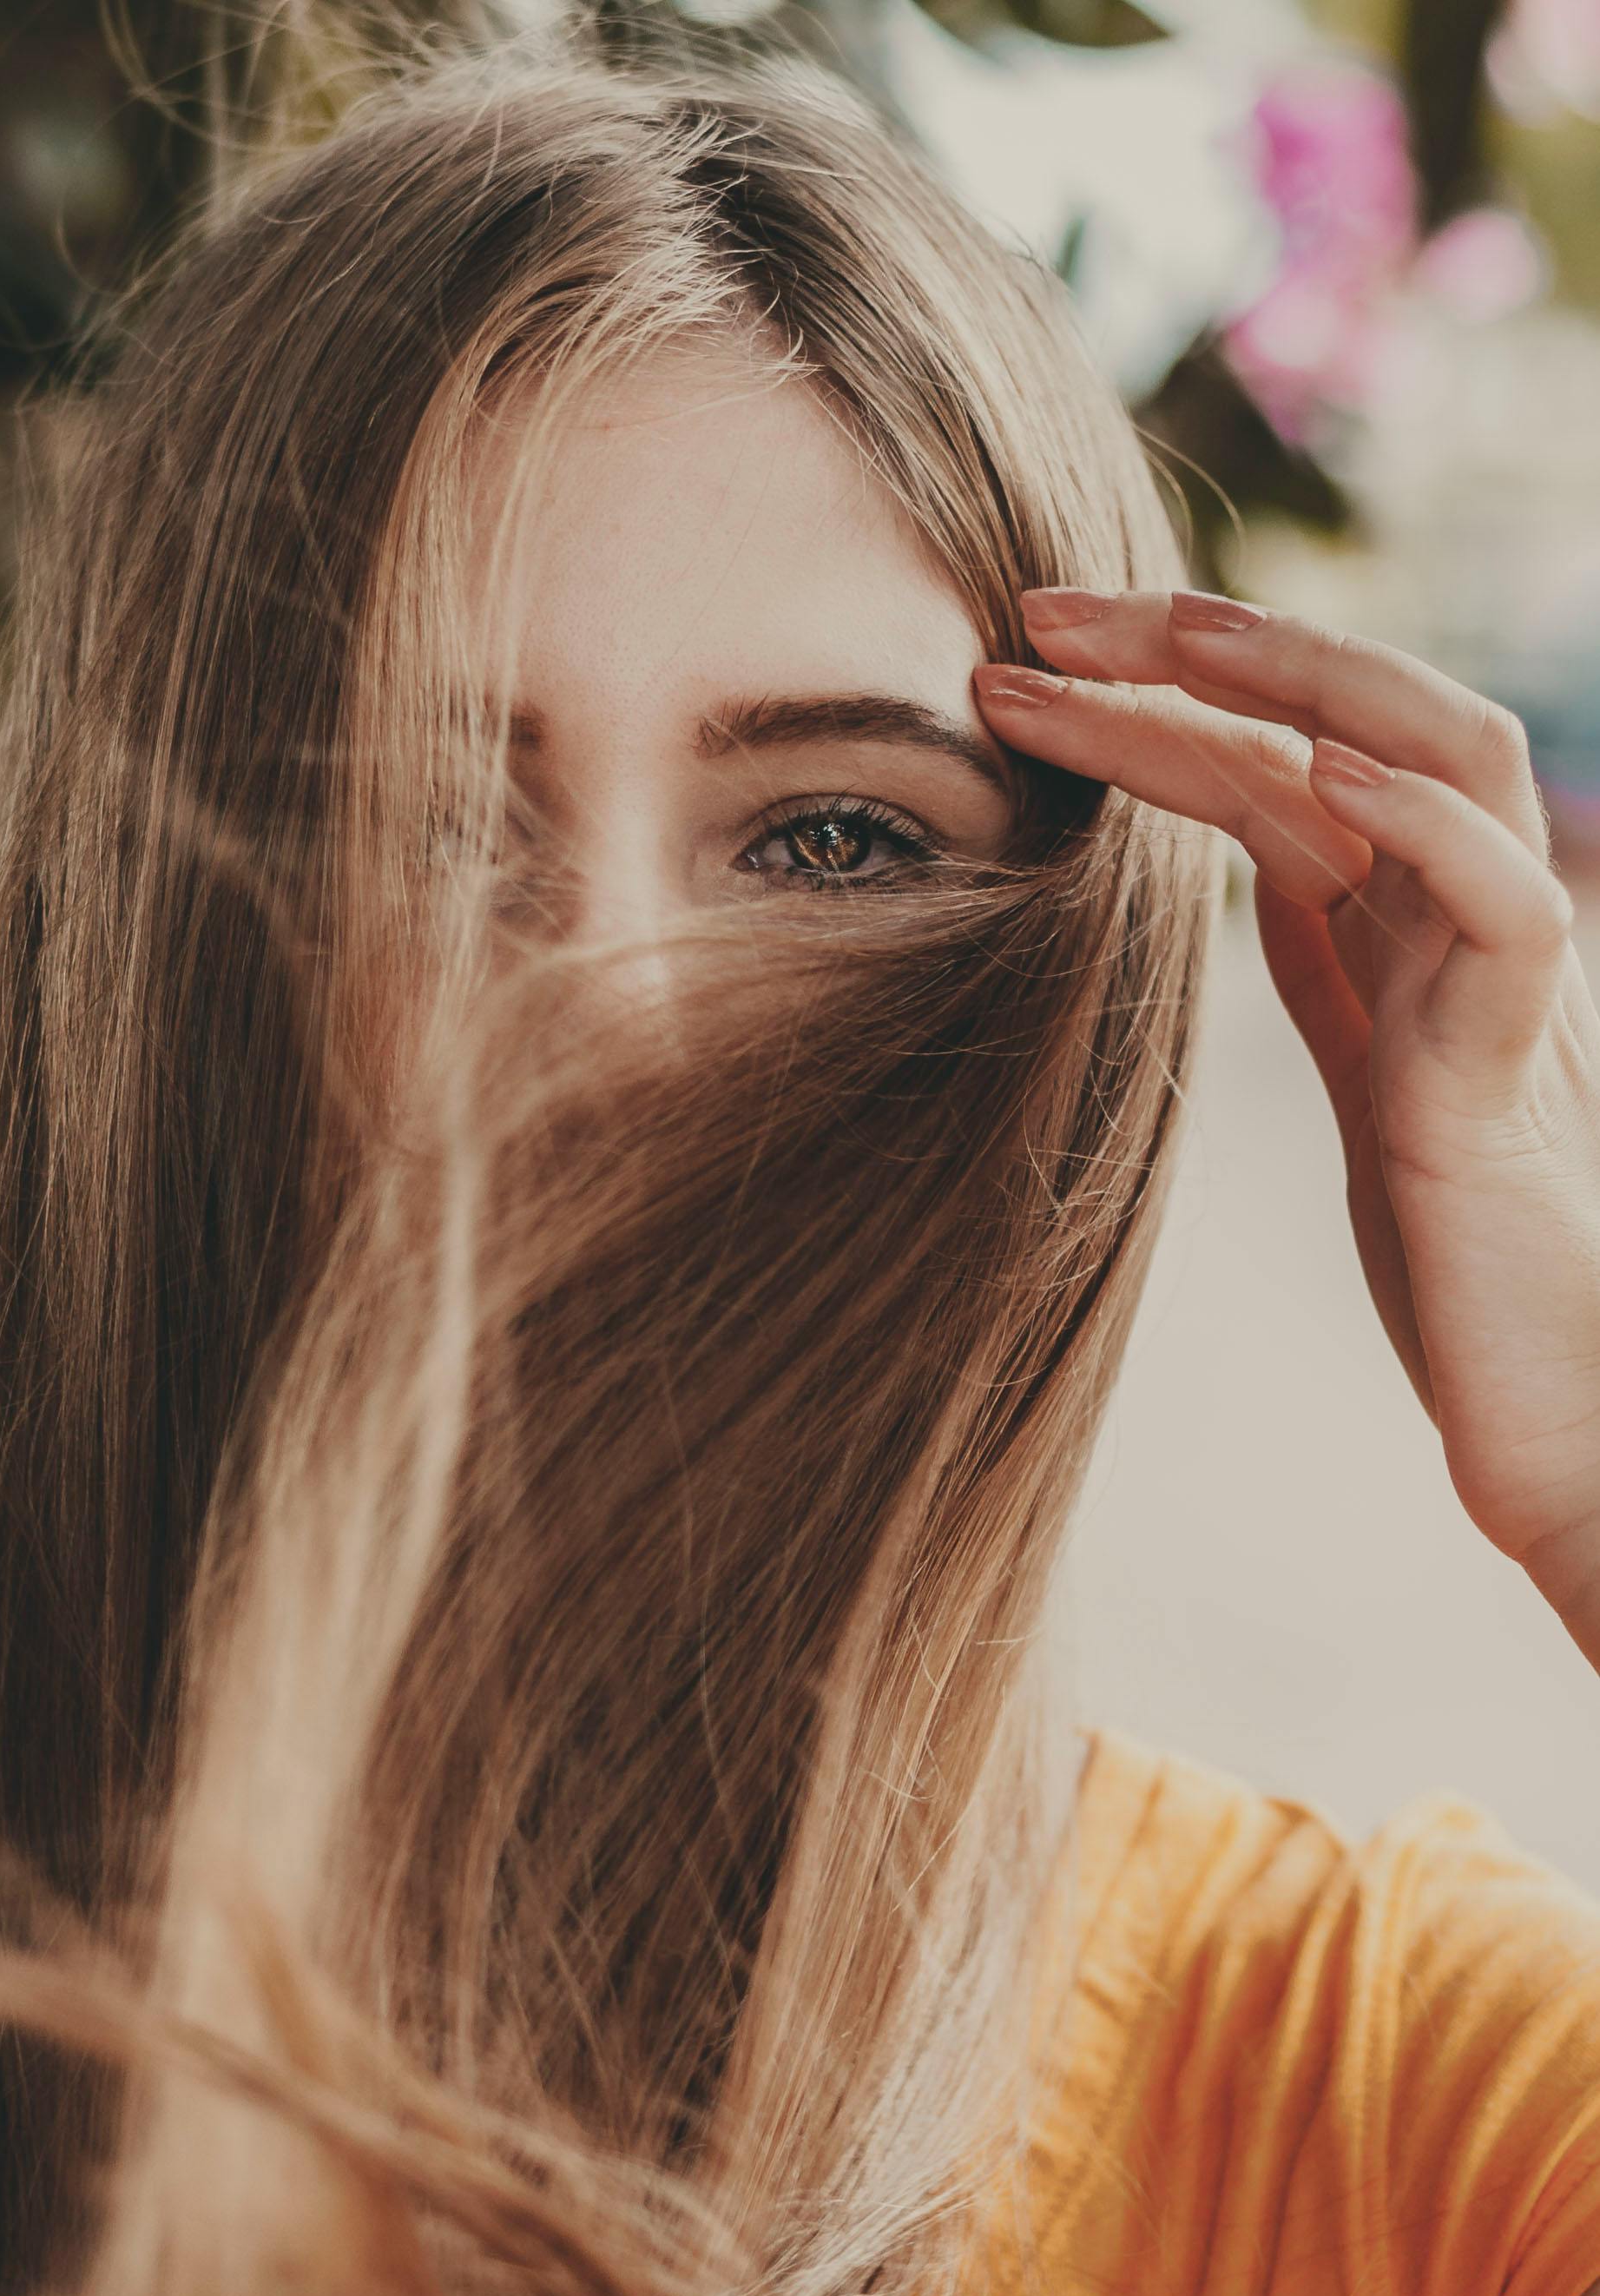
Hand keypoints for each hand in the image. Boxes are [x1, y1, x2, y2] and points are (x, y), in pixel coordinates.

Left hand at [972, 588, 1599, 1659]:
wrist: (1562, 1416)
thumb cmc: (1464, 1265)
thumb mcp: (1369, 1086)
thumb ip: (1332, 970)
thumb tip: (1257, 870)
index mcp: (1408, 928)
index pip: (1287, 757)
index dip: (1162, 696)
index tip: (1020, 661)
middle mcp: (1461, 926)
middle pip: (1356, 719)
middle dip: (1203, 648)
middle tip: (1037, 608)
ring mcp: (1501, 987)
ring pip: (1444, 762)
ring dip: (1307, 681)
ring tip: (1175, 633)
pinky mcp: (1513, 1075)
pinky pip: (1505, 907)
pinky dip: (1423, 826)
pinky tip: (1324, 774)